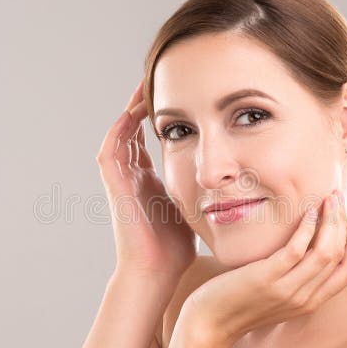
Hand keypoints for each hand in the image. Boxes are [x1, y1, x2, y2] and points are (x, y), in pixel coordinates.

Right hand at [96, 79, 197, 292]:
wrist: (156, 270)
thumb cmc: (177, 247)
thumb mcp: (195, 206)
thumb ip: (206, 189)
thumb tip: (234, 178)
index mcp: (150, 179)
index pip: (155, 137)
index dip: (168, 115)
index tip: (186, 94)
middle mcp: (133, 174)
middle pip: (136, 126)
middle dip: (148, 102)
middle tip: (163, 77)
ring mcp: (121, 177)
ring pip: (122, 130)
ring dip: (134, 107)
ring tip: (149, 83)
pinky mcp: (114, 183)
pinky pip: (112, 146)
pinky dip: (121, 127)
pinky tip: (135, 109)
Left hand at [182, 190, 346, 347]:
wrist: (210, 324)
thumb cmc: (239, 304)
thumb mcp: (276, 296)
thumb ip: (294, 279)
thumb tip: (303, 250)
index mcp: (310, 303)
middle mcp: (304, 299)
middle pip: (339, 257)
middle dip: (344, 224)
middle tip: (339, 198)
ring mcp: (287, 290)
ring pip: (324, 252)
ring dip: (331, 220)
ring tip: (328, 199)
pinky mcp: (267, 278)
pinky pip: (296, 248)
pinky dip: (307, 227)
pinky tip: (307, 211)